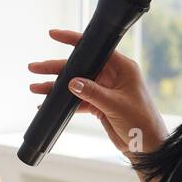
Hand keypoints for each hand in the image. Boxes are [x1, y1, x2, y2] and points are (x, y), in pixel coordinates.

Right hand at [29, 28, 167, 158]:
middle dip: (56, 68)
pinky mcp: (99, 105)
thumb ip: (93, 92)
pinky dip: (63, 102)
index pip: (95, 49)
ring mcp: (104, 90)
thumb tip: (71, 82)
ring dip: (56, 86)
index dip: (74, 41)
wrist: (146, 146)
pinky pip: (77, 100)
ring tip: (35, 87)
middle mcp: (112, 75)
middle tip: (35, 68)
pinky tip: (47, 103)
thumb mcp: (115, 105)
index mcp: (122, 68)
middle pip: (80, 67)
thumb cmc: (141, 121)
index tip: (54, 35)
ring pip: (75, 84)